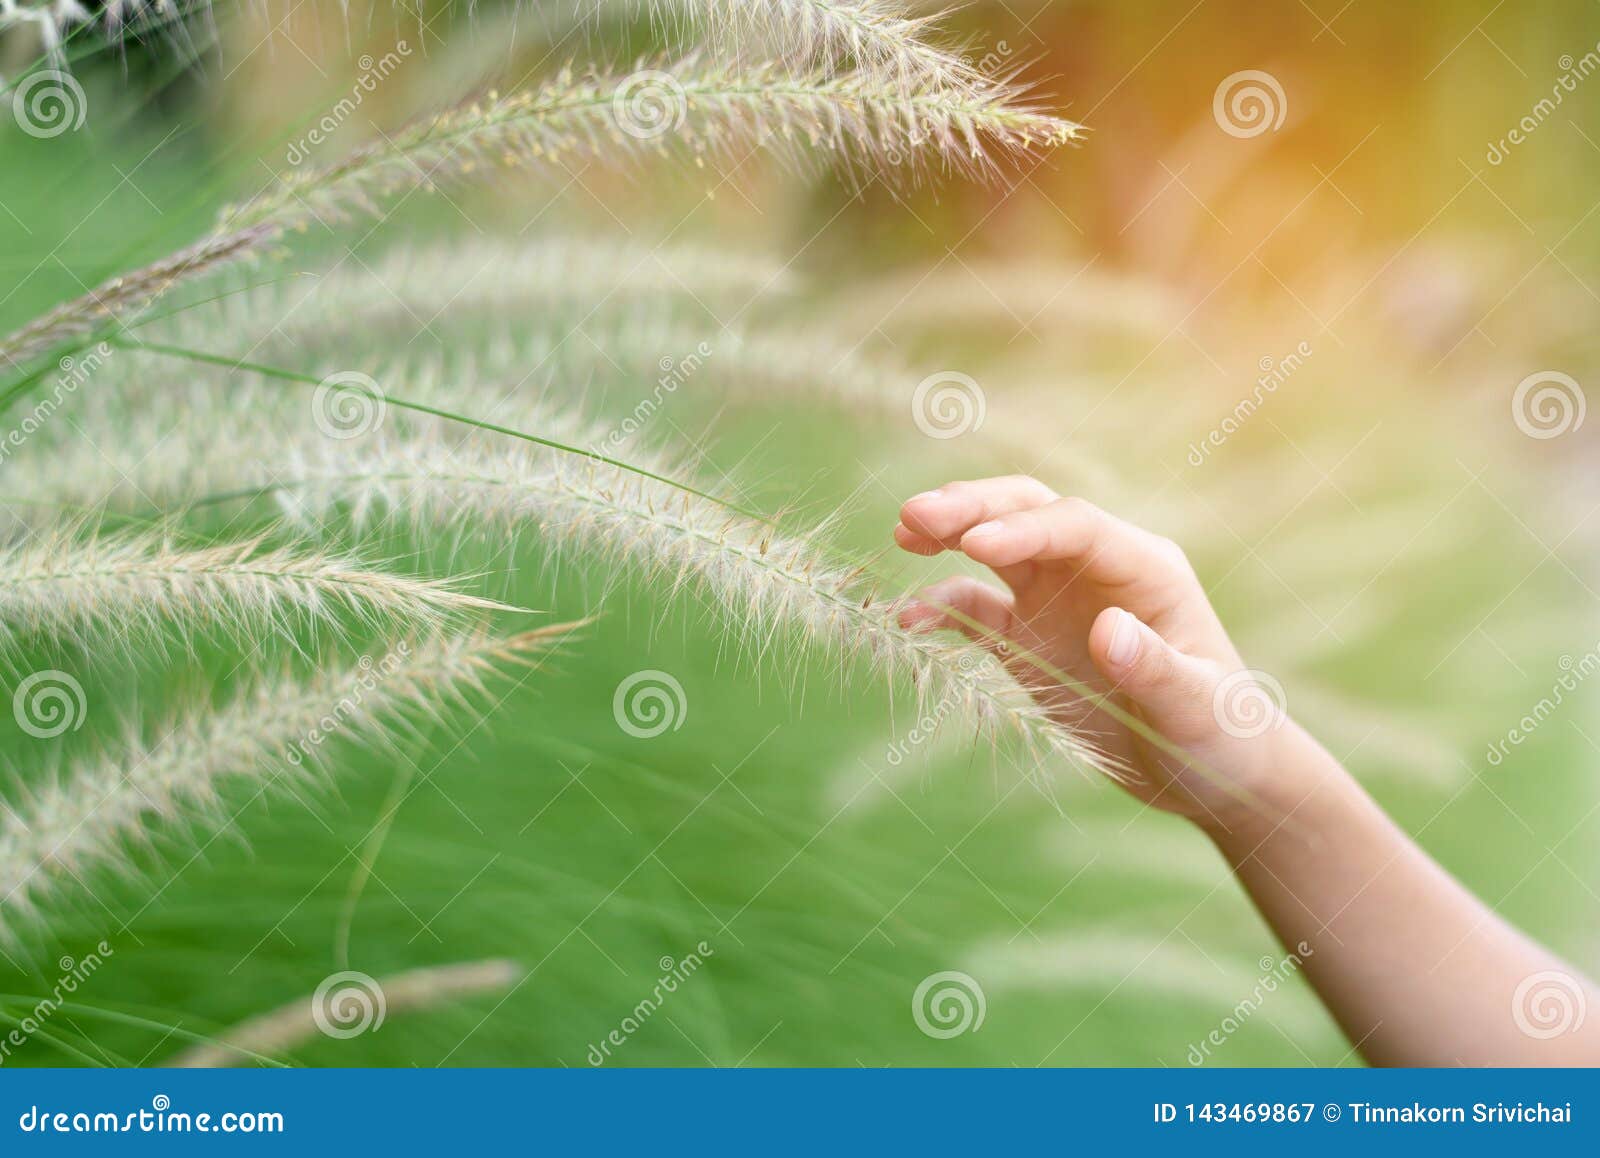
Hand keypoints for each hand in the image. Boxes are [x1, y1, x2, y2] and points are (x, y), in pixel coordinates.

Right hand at [894, 475, 1291, 829]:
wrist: (1211, 774)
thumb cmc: (1220, 734)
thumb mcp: (1199, 708)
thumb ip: (1157, 668)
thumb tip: (1108, 628)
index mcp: (1144, 567)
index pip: (1076, 524)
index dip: (1024, 530)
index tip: (974, 546)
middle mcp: (1095, 570)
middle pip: (1028, 512)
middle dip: (973, 508)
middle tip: (914, 515)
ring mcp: (1057, 599)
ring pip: (997, 546)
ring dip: (950, 533)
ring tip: (904, 533)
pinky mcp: (1029, 637)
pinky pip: (975, 608)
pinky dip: (940, 606)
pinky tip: (909, 619)